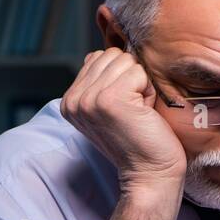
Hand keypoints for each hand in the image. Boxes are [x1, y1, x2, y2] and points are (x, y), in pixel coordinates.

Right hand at [59, 48, 186, 195]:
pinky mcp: (107, 100)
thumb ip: (103, 78)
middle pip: (112, 55)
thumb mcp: (111, 105)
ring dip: (141, 84)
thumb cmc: (139, 139)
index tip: (124, 108)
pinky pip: (138, 72)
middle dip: (131, 78)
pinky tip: (143, 114)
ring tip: (138, 112)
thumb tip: (110, 46)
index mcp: (70, 100)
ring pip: (126, 61)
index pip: (99, 57)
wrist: (149, 173)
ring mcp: (88, 99)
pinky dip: (149, 91)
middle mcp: (73, 99)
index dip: (121, 78)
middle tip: (133, 111)